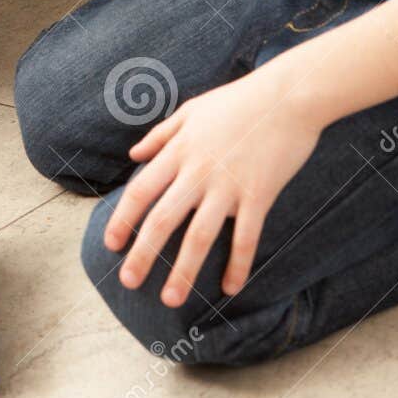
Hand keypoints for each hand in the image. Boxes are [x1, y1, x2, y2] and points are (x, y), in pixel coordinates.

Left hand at [103, 71, 322, 304]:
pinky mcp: (258, 195)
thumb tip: (133, 156)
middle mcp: (198, 172)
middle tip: (128, 282)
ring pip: (199, 237)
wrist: (287, 96)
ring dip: (183, 272)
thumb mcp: (191, 110)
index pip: (141, 191)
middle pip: (162, 219)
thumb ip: (160, 134)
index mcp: (179, 150)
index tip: (110, 245)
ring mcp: (228, 185)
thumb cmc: (238, 101)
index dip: (122, 220)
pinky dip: (237, 265)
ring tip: (170, 300)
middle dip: (142, 255)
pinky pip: (245, 238)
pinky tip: (230, 289)